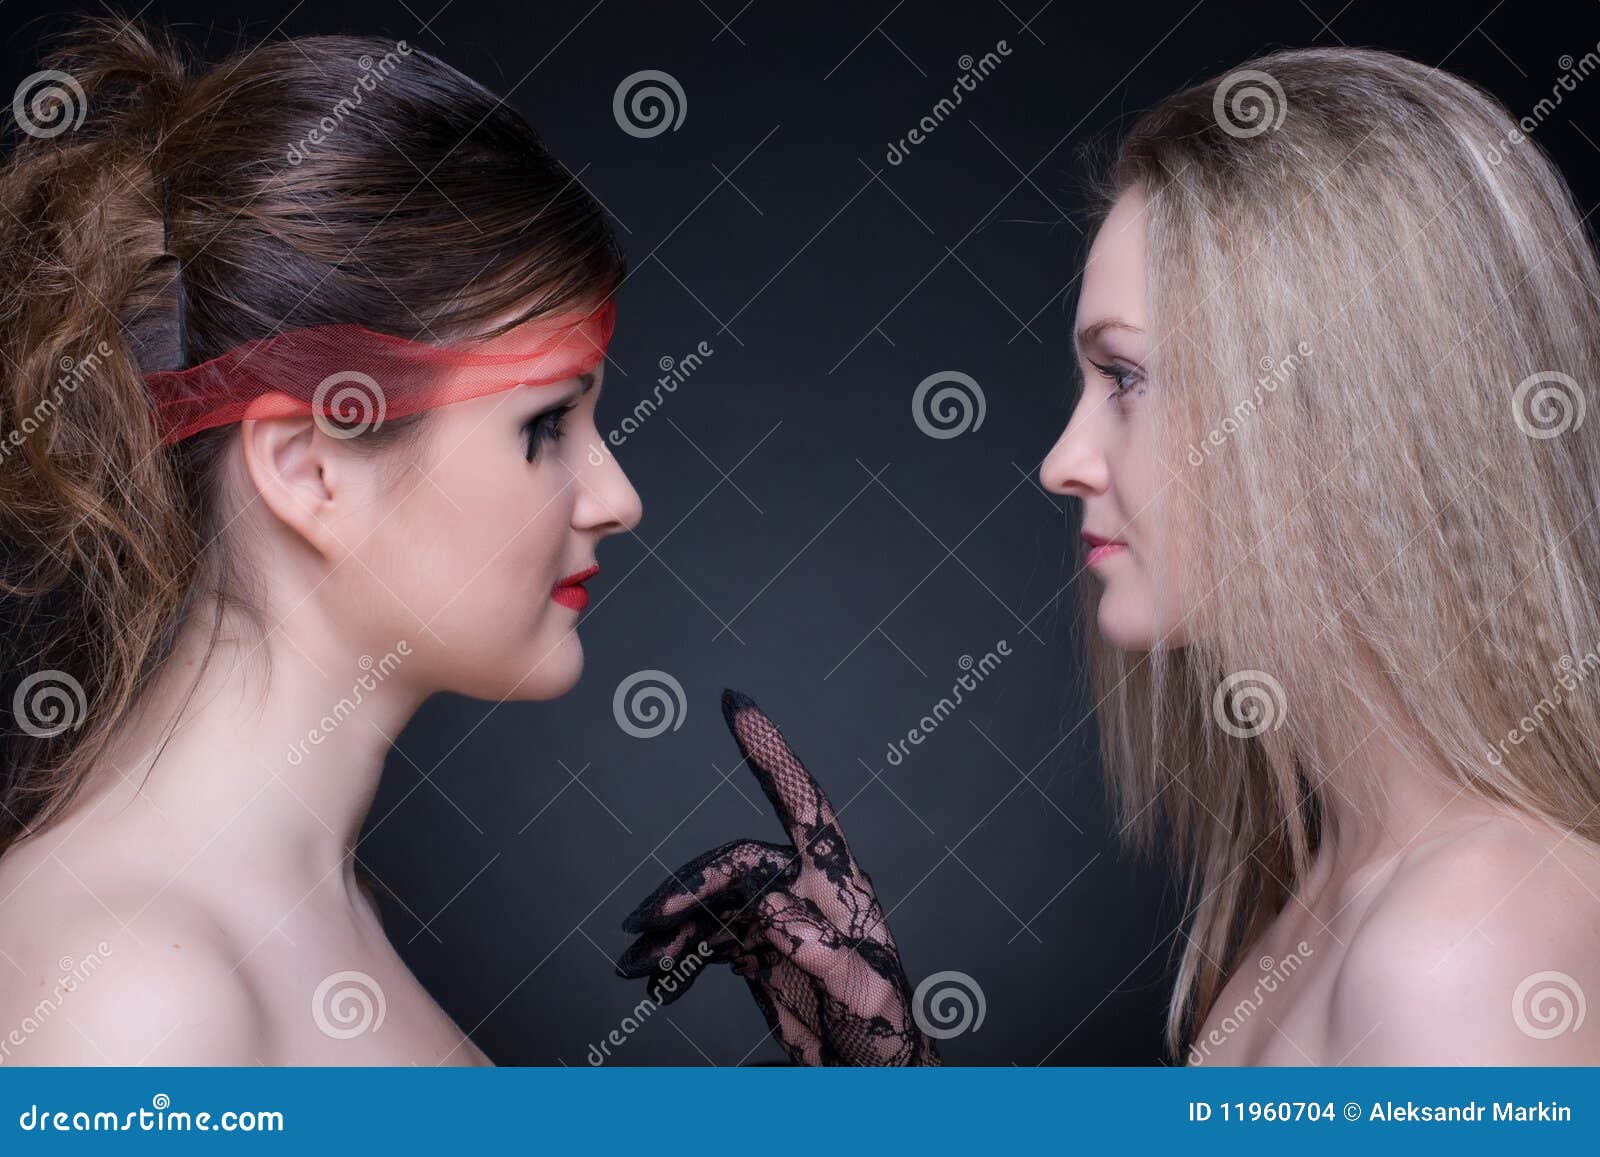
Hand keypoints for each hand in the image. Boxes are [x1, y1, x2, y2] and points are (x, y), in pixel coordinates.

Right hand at [615, 688, 940, 1064]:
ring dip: (672, 928)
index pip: (803, 800)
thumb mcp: (865, 994)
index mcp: (837, 879)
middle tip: (645, 924)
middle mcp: (804, 886)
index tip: (736, 703)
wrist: (873, 1072)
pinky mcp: (759, 948)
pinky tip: (655, 976)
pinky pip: (708, 939)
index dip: (770, 750)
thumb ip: (823, 949)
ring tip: (636, 963)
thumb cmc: (886, 1030)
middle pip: (734, 863)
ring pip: (713, 903)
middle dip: (686, 888)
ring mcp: (778, 916)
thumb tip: (770, 906)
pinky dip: (678, 954)